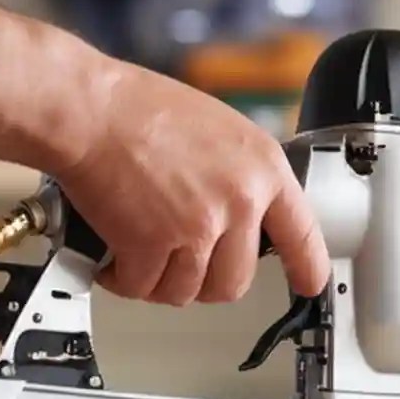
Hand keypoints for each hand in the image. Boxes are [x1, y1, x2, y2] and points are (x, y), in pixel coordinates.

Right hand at [56, 60, 330, 305]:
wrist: (90, 108)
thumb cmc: (140, 108)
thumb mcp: (220, 130)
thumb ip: (238, 175)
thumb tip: (238, 211)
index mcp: (262, 168)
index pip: (301, 231)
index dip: (306, 266)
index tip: (309, 283)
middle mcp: (239, 201)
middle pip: (234, 281)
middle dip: (203, 281)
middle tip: (180, 264)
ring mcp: (198, 227)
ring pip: (186, 291)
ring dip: (159, 282)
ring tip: (141, 256)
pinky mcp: (152, 246)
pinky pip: (143, 287)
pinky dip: (124, 280)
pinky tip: (115, 260)